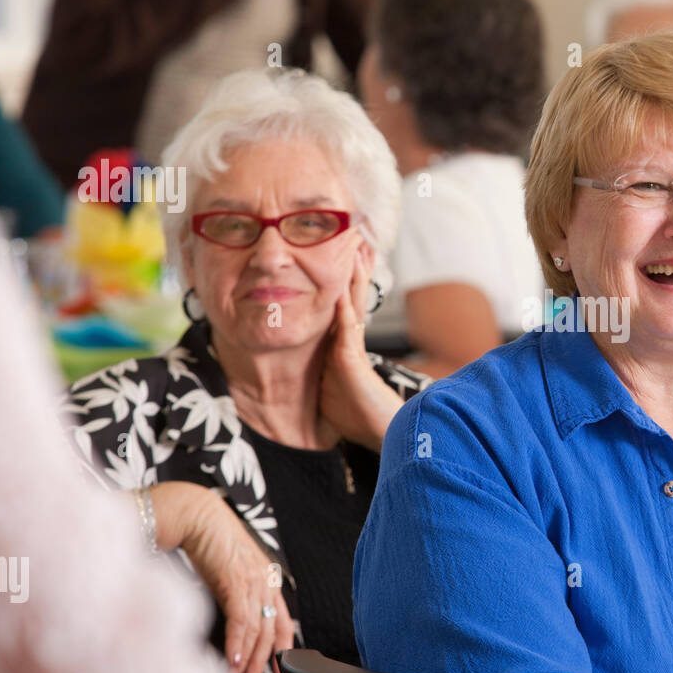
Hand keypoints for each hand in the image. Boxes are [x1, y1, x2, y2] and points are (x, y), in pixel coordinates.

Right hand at [178, 487, 293, 672]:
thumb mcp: (231, 572)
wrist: (197, 515)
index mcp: (268, 581)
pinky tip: (231, 661)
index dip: (282, 653)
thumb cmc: (210, 542)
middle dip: (260, 665)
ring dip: (246, 662)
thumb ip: (237, 596)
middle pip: (270, 635)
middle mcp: (266, 582)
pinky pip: (241, 620)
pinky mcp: (237, 580)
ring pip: (256, 632)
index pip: (282, 624)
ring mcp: (254, 581)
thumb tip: (232, 626)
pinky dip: (237, 644)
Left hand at [319, 249, 404, 451]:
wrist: (380, 433)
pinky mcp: (353, 361)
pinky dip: (343, 309)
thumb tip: (292, 376)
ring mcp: (353, 348)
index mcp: (341, 346)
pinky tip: (338, 291)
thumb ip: (317, 376)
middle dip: (351, 269)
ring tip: (356, 249)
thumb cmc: (355, 417)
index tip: (341, 257)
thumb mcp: (326, 391)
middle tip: (354, 238)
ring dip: (353, 278)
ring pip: (351, 305)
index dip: (340, 281)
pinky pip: (347, 329)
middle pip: (349, 296)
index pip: (339, 305)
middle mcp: (348, 342)